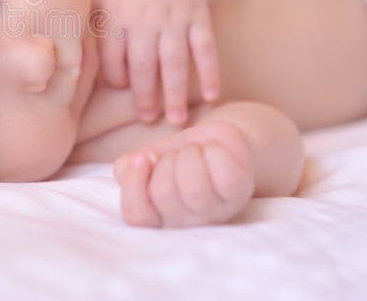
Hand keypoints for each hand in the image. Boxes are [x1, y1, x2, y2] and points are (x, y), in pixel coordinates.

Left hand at [96, 0, 219, 124]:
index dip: (116, 79)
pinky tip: (210, 95)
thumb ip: (97, 31)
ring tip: (176, 120)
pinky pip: (205, 48)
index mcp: (117, 16)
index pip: (113, 58)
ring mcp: (174, 17)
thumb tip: (87, 69)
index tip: (121, 91)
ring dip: (175, 93)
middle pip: (143, 65)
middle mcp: (144, 19)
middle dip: (145, 96)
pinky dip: (209, 72)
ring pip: (175, 62)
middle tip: (147, 119)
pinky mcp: (198, 15)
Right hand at [113, 120, 254, 227]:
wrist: (218, 143)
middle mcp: (187, 222)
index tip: (141, 159)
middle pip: (164, 194)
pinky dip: (213, 149)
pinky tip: (213, 151)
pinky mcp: (238, 193)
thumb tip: (131, 166)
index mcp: (160, 217)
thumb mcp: (147, 159)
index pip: (137, 217)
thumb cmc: (178, 154)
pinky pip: (219, 169)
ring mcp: (215, 211)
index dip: (134, 186)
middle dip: (165, 162)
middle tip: (175, 156)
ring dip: (188, 154)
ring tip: (193, 152)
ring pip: (193, 186)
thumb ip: (128, 168)